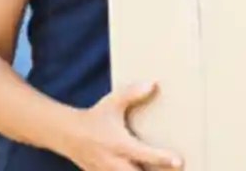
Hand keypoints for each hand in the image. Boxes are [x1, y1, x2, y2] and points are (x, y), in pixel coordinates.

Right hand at [60, 82, 182, 170]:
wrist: (67, 134)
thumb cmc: (94, 118)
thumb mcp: (112, 103)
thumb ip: (133, 93)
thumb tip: (153, 84)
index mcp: (119, 144)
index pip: (145, 154)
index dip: (163, 159)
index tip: (179, 161)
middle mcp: (113, 162)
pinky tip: (142, 170)